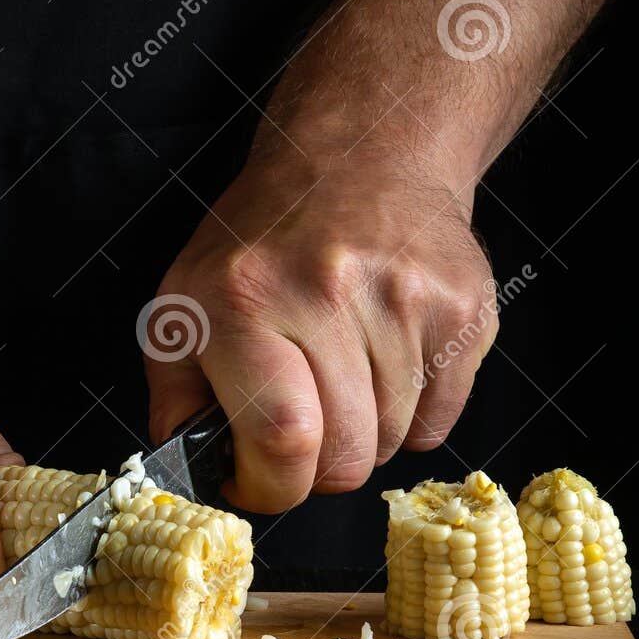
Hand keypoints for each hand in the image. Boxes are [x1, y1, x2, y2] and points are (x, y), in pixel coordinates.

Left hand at [146, 139, 496, 512]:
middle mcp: (328, 293)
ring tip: (343, 377)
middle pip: (345, 457)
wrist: (363, 152)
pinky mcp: (463, 310)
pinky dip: (410, 418)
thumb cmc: (263, 244)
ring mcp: (406, 300)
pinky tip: (385, 364)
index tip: (258, 480)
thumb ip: (175, 398)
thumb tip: (193, 474)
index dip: (270, 486)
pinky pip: (439, 423)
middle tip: (303, 432)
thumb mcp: (186, 305)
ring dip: (365, 436)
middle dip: (318, 469)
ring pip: (394, 444)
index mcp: (245, 299)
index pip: (281, 439)